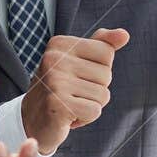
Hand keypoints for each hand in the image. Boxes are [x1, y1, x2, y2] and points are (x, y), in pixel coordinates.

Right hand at [21, 29, 129, 153]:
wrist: (31, 121)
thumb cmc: (60, 90)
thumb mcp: (78, 63)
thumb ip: (101, 46)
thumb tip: (124, 35)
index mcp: (59, 44)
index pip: (106, 53)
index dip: (98, 70)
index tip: (76, 77)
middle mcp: (54, 59)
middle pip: (106, 75)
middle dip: (95, 90)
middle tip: (71, 95)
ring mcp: (54, 81)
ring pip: (103, 95)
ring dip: (90, 105)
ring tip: (69, 105)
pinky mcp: (58, 104)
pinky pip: (95, 111)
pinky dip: (85, 118)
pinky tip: (67, 117)